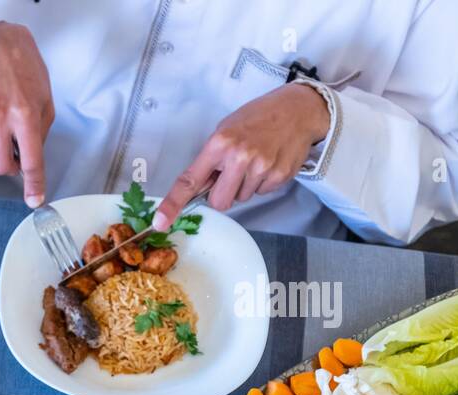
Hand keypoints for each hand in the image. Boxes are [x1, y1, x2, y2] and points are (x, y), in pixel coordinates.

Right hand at [0, 21, 53, 206]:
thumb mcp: (44, 99)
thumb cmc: (24, 68)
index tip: (35, 199)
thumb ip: (39, 132)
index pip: (30, 160)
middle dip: (8, 167)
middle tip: (14, 155)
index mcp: (24, 114)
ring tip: (1, 117)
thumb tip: (30, 159)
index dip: (34, 184)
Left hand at [152, 83, 330, 229]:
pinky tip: (269, 162)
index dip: (173, 204)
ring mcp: (261, 167)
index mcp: (219, 144)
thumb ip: (210, 160)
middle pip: (219, 202)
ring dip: (244, 185)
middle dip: (222, 193)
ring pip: (241, 198)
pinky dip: (262, 183)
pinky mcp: (279, 175)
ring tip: (255, 160)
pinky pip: (261, 193)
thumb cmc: (257, 118)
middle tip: (232, 173)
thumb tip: (197, 189)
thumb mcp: (225, 130)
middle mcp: (239, 157)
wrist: (298, 109)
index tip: (160, 221)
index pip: (190, 180)